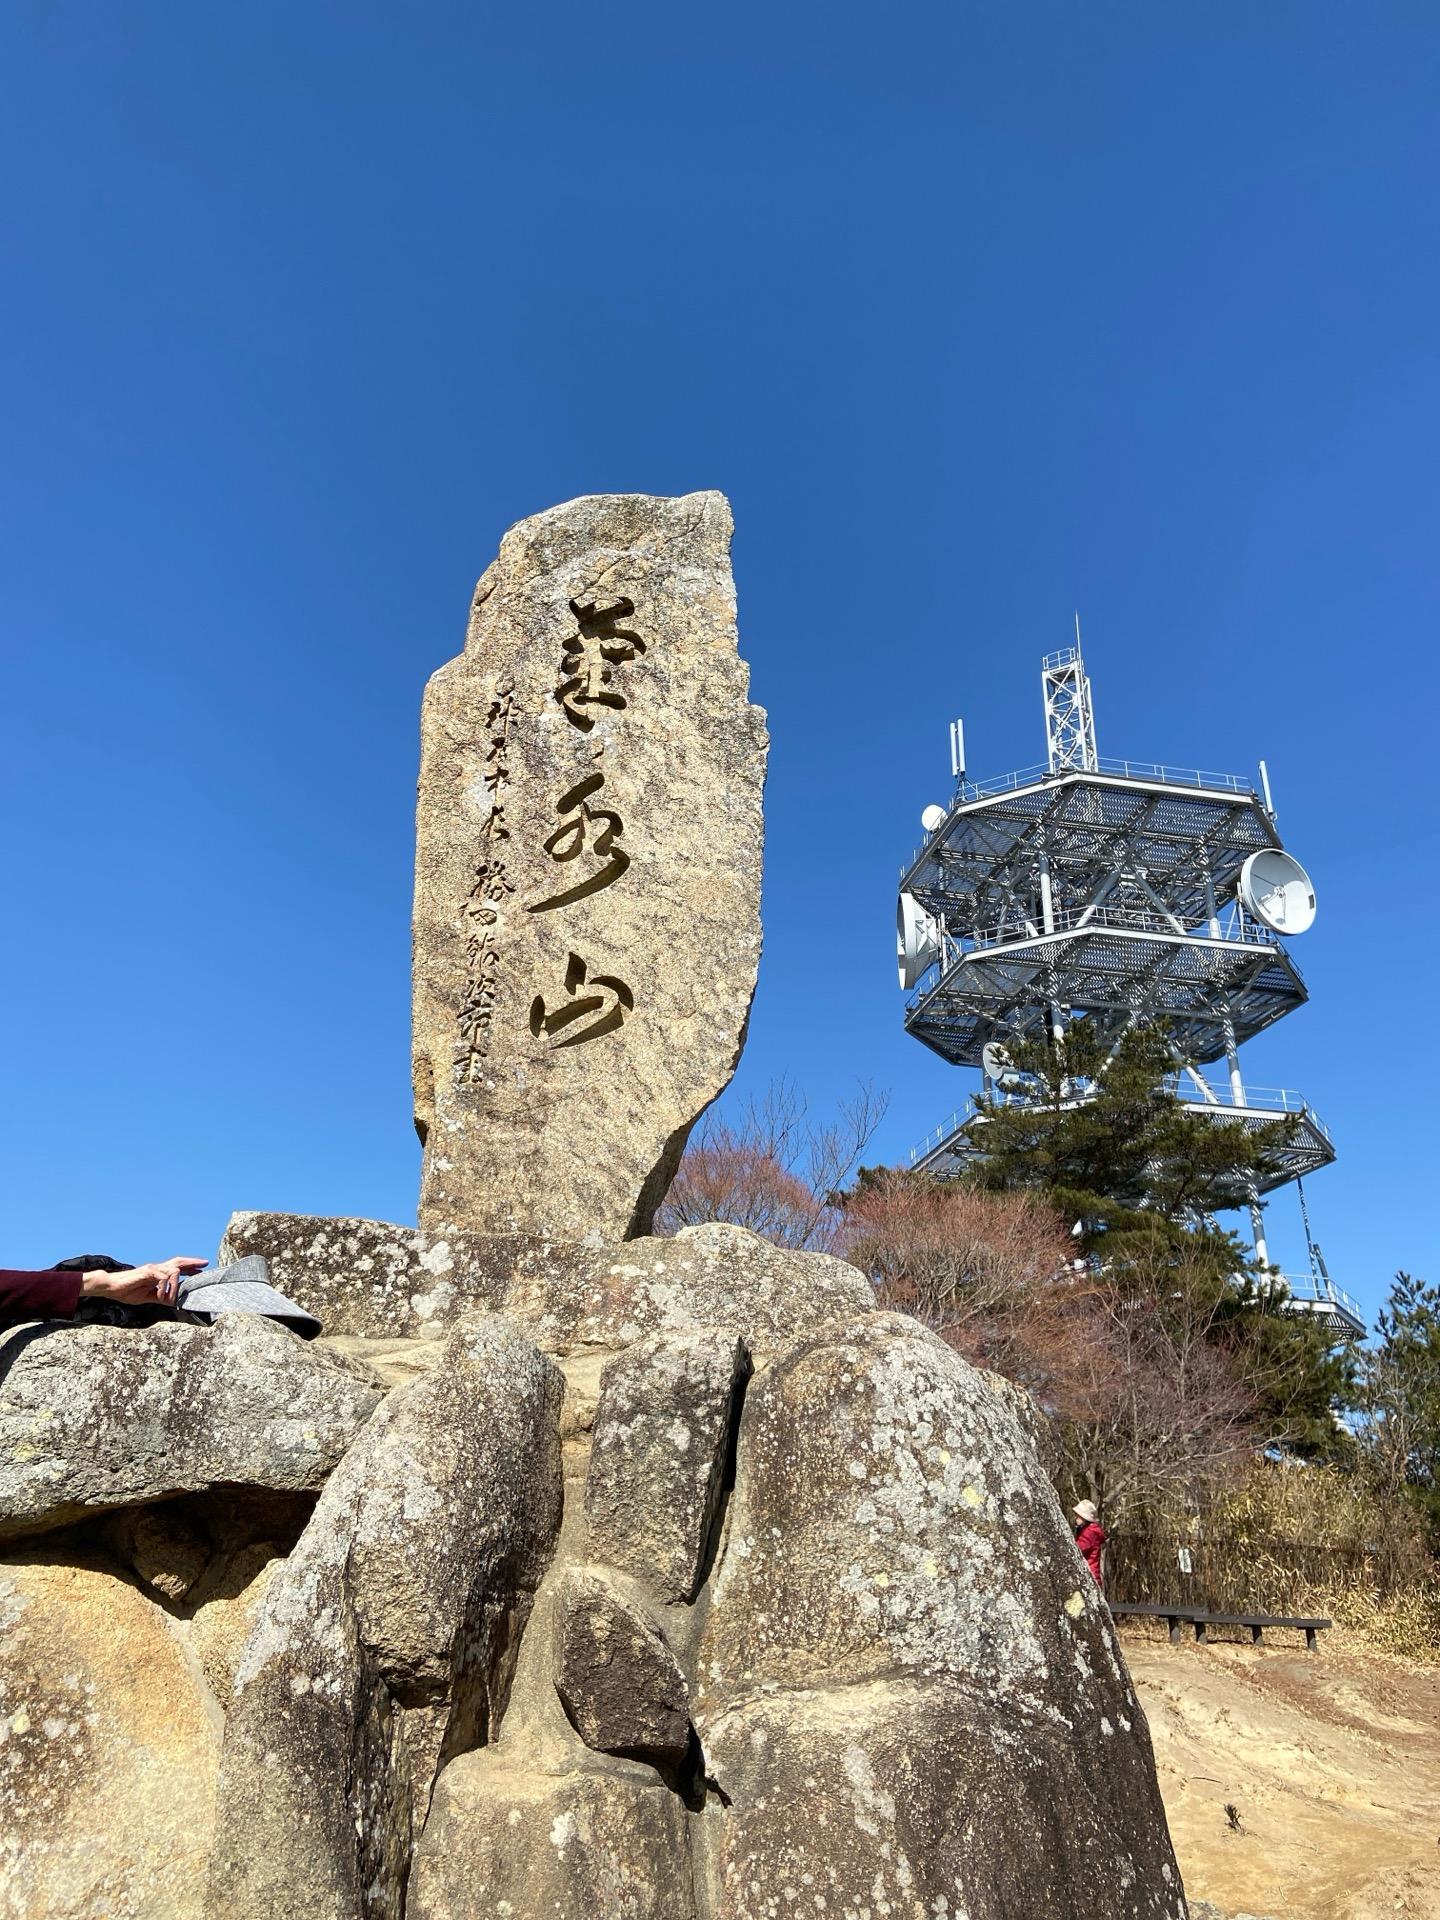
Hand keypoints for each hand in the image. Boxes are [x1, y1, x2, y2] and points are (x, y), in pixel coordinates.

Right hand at [81, 1257, 206, 1306]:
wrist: (110, 1287)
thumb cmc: (127, 1291)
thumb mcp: (148, 1297)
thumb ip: (161, 1297)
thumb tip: (174, 1301)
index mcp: (157, 1273)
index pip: (177, 1267)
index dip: (190, 1267)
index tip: (201, 1269)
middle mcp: (156, 1268)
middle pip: (178, 1262)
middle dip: (192, 1263)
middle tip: (204, 1264)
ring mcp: (152, 1269)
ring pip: (173, 1270)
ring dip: (176, 1285)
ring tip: (172, 1299)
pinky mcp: (146, 1272)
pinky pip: (162, 1277)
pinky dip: (165, 1287)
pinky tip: (162, 1296)